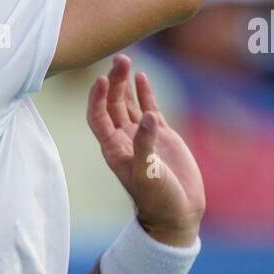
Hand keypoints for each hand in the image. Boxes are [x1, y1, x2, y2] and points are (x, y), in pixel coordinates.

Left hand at [86, 53, 204, 246]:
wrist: (177, 213)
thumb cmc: (158, 199)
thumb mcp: (149, 174)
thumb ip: (146, 145)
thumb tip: (149, 117)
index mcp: (113, 149)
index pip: (97, 117)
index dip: (96, 98)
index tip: (101, 79)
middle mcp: (123, 139)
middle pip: (111, 104)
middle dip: (113, 81)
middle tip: (120, 59)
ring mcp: (142, 135)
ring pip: (128, 103)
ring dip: (125, 83)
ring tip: (126, 59)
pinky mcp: (162, 135)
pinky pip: (149, 108)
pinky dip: (145, 93)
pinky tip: (142, 76)